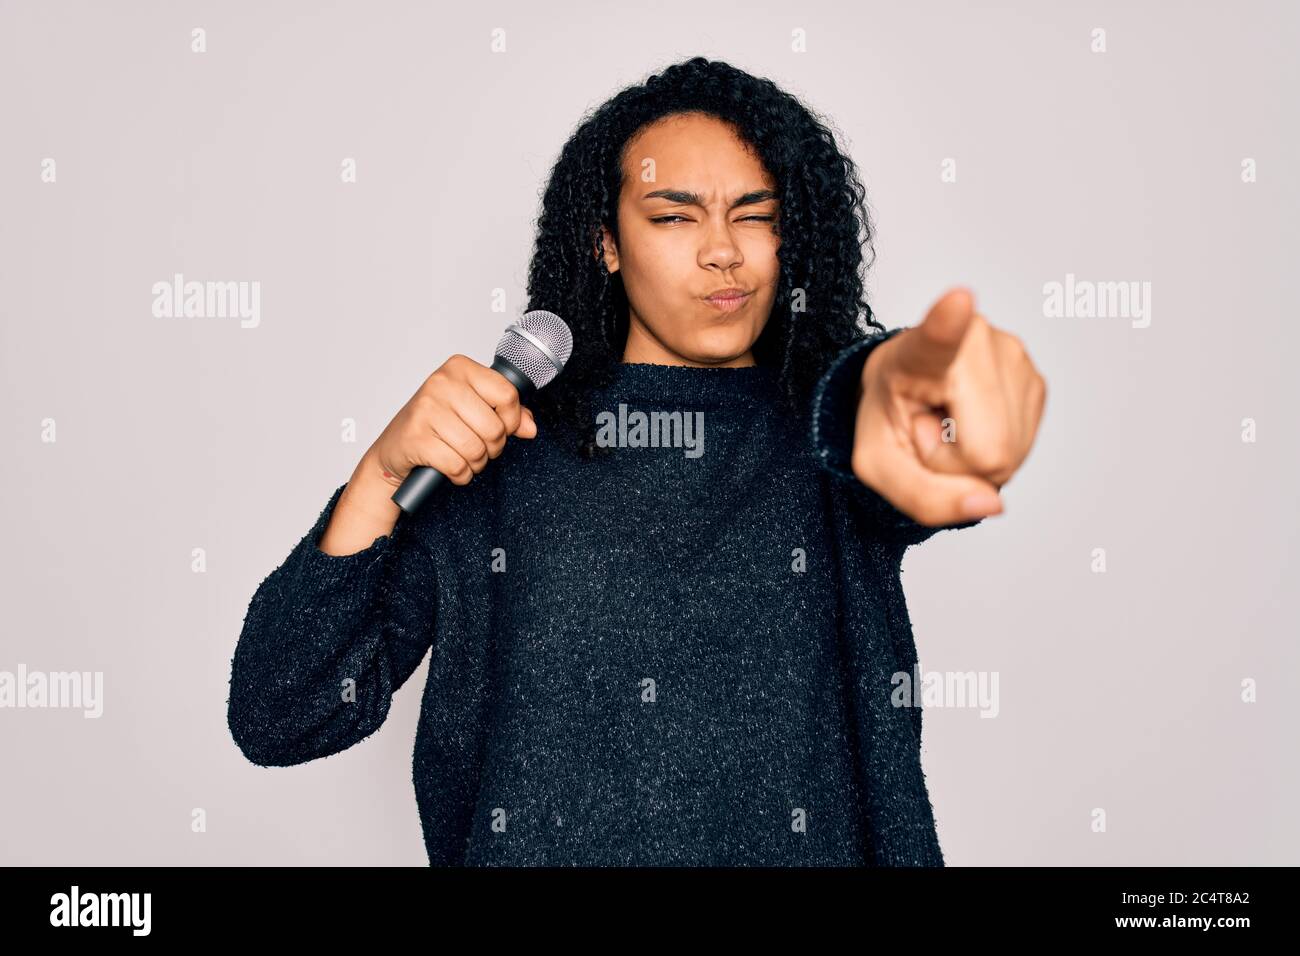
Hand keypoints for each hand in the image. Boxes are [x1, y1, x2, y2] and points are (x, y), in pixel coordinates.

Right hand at [366, 353, 537, 491]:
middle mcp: (441, 383)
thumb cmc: (434, 425)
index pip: (508, 394)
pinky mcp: (416, 438)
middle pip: (494, 427)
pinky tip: (452, 468)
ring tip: (464, 457)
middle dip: (493, 447)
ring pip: (476, 449)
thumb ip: (506, 413)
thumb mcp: (471, 409)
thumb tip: (530, 427)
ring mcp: (426, 409)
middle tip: (479, 447)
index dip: (511, 420)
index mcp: (459, 368)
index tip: (501, 427)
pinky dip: (460, 474)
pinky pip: (457, 465)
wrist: (393, 449)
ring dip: (476, 463)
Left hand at [851, 288, 1045, 526]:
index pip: (937, 339)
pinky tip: (971, 424)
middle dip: (955, 466)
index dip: (949, 325)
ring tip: (948, 423)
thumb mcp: (878, 466)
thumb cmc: (888, 417)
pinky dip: (993, 453)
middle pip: (989, 451)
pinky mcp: (1036, 379)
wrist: (904, 389)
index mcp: (918, 352)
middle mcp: (975, 341)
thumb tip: (991, 505)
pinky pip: (1023, 449)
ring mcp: (1015, 356)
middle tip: (930, 431)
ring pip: (1010, 454)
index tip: (960, 299)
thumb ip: (921, 496)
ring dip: (973, 460)